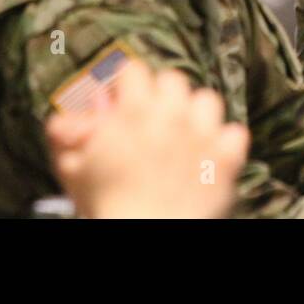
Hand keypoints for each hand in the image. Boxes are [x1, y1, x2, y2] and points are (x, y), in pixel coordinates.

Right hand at [45, 60, 248, 218]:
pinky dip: (225, 143)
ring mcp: (203, 134)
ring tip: (184, 135)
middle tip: (152, 120)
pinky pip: (236, 133)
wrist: (145, 234)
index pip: (134, 69)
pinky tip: (210, 156)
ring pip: (207, 99)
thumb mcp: (75, 167)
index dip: (127, 84)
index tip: (123, 100)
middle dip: (161, 95)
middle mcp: (171, 114)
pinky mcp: (226, 158)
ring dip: (196, 114)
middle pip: (173, 79)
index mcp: (133, 111)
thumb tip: (67, 116)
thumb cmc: (106, 203)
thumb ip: (70, 134)